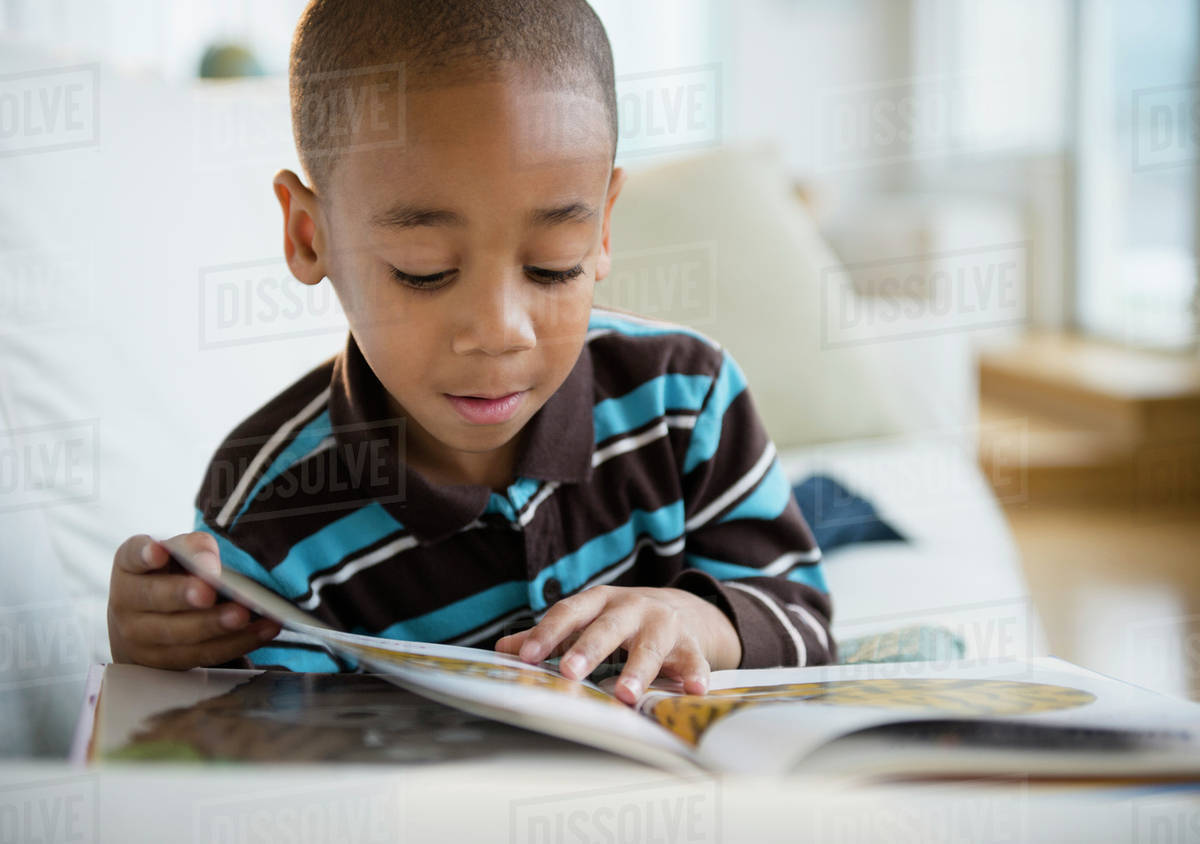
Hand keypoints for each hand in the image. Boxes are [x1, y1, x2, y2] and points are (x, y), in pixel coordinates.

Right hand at [107, 532, 280, 668]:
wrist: (147, 621)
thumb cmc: (170, 576)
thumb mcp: (177, 554)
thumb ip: (194, 548)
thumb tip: (211, 564)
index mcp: (129, 567)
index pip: (132, 556)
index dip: (145, 554)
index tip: (159, 552)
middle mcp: (127, 603)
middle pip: (155, 599)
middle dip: (184, 595)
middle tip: (209, 591)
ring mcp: (141, 638)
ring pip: (180, 634)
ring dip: (215, 625)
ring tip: (244, 614)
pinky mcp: (166, 663)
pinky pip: (204, 654)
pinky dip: (238, 642)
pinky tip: (264, 628)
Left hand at [495, 585, 741, 704]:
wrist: (684, 608)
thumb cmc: (622, 620)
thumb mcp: (587, 619)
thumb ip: (550, 635)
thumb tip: (503, 648)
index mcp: (600, 601)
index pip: (570, 612)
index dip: (548, 633)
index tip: (527, 656)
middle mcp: (632, 608)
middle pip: (608, 627)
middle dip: (589, 649)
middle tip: (570, 672)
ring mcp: (663, 624)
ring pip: (650, 645)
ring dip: (639, 669)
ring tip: (626, 694)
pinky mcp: (690, 644)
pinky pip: (693, 659)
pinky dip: (695, 674)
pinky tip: (693, 690)